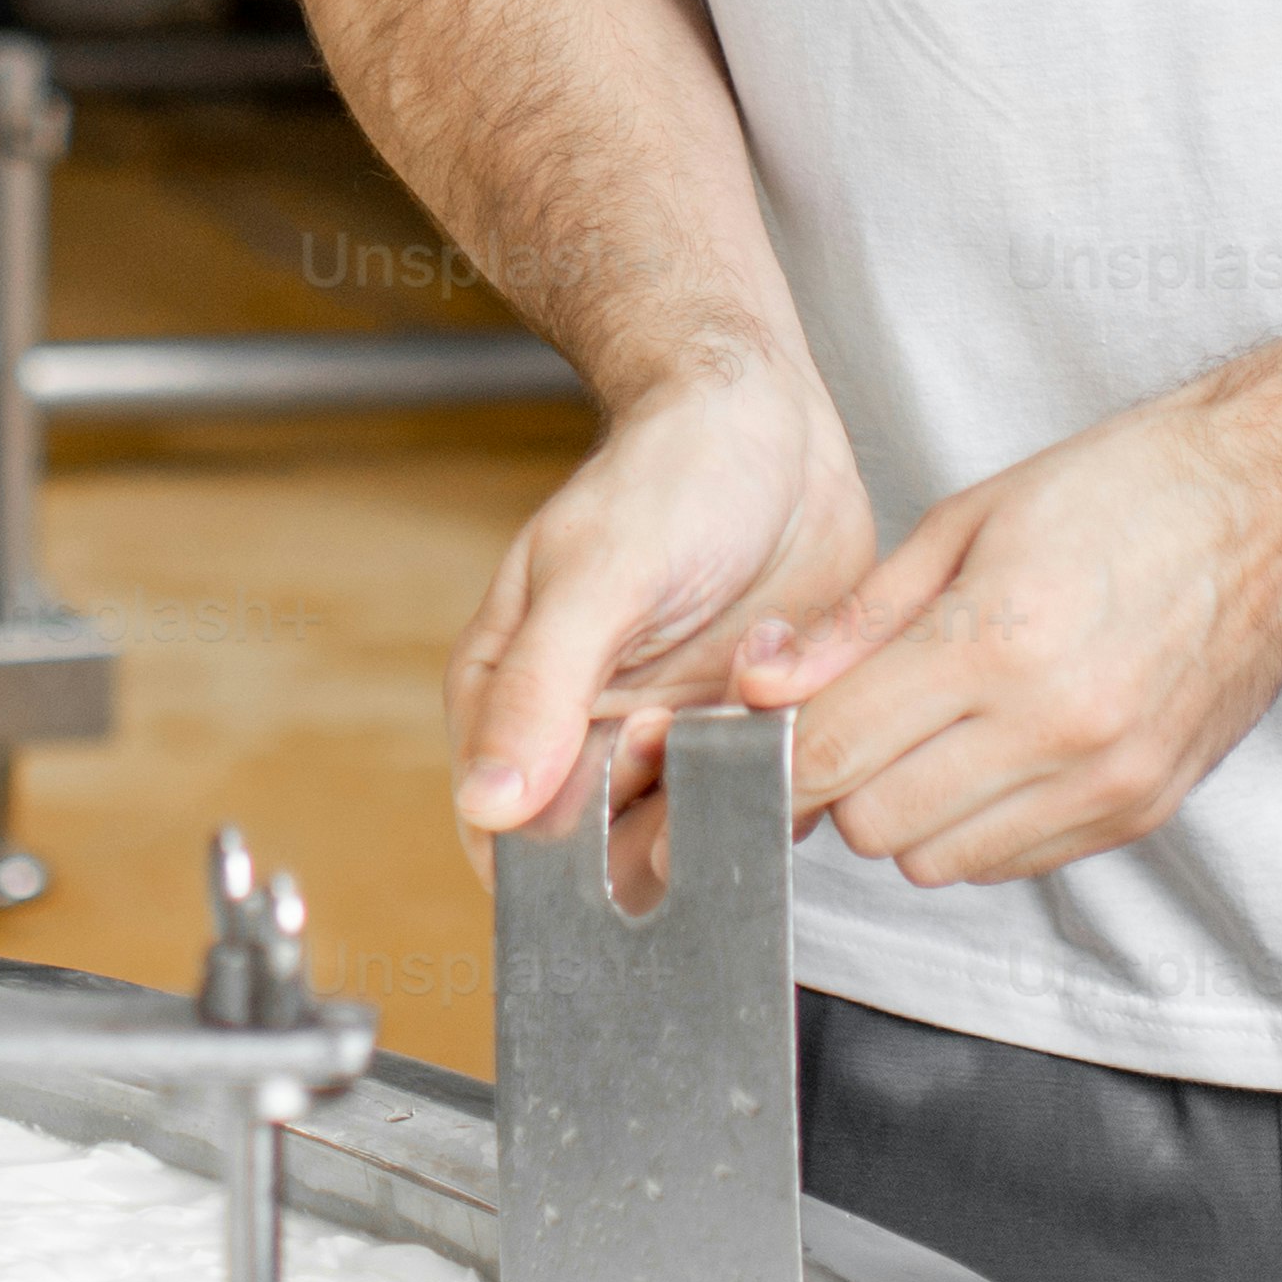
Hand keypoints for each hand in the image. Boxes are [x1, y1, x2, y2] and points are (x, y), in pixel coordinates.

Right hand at [448, 334, 878, 862]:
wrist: (769, 428)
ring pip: (702, 834)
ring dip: (740, 782)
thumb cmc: (664, 475)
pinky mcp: (749, 739)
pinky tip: (795, 679)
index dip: (578, 834)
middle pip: (617, 852)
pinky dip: (796, 764)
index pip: (518, 839)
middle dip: (674, 802)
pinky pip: (774, 800)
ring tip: (754, 676)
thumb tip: (486, 804)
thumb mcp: (596, 575)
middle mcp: (593, 738)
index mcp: (519, 703)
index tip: (639, 750)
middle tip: (705, 704)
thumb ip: (539, 691)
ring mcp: (676, 744)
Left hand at [736, 374, 1281, 886]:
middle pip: (875, 823)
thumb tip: (759, 684)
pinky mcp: (1144, 809)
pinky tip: (997, 752)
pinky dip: (980, 825)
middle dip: (843, 781)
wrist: (1273, 504)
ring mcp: (1108, 781)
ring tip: (934, 733)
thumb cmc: (1120, 490)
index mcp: (999, 639)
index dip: (781, 749)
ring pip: (938, 863)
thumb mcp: (965, 522)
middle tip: (856, 721)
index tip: (772, 730)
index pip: (836, 749)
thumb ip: (855, 621)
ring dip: (909, 812)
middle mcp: (1057, 727)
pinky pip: (1013, 861)